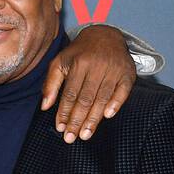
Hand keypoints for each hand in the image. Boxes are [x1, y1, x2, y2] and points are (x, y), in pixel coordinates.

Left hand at [41, 25, 136, 142]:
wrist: (106, 35)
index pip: (70, 93)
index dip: (64, 112)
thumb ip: (51, 84)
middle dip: (77, 120)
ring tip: (85, 135)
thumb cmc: (79, 53)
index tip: (60, 128)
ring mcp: (114, 70)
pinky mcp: (128, 73)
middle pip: (86, 98)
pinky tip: (108, 116)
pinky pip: (123, 91)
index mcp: (79, 63)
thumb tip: (45, 106)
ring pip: (103, 98)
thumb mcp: (60, 62)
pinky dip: (116, 104)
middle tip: (71, 137)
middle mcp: (98, 66)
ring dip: (94, 119)